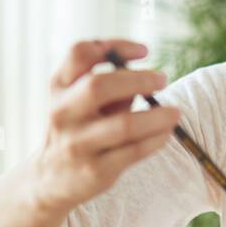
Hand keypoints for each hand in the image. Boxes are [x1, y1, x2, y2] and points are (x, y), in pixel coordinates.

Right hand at [33, 39, 181, 212]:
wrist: (51, 181)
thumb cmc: (77, 130)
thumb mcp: (80, 102)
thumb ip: (108, 86)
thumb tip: (146, 79)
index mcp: (59, 88)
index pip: (80, 53)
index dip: (114, 45)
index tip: (144, 51)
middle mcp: (63, 113)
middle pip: (99, 86)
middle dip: (138, 79)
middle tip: (162, 79)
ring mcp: (77, 144)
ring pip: (123, 125)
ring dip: (156, 116)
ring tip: (175, 112)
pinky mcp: (95, 170)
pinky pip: (133, 151)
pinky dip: (155, 139)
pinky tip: (165, 133)